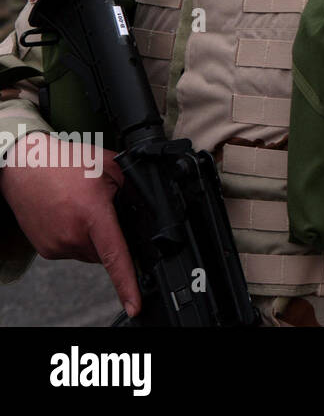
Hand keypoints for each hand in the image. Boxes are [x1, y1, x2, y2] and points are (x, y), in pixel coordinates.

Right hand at [0, 132, 141, 316]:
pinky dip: (78, 238)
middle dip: (112, 235)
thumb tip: (153, 208)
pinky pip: (74, 250)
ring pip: (91, 253)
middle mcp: (72, 235)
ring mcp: (57, 245)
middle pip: (107, 252)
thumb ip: (135, 189)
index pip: (115, 256)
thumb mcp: (112, 167)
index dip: (127, 284)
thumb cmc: (67, 163)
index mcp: (92, 215)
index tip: (135, 305)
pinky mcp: (47, 249)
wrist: (25, 166)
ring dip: (94, 237)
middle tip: (102, 207)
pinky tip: (72, 215)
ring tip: (83, 207)